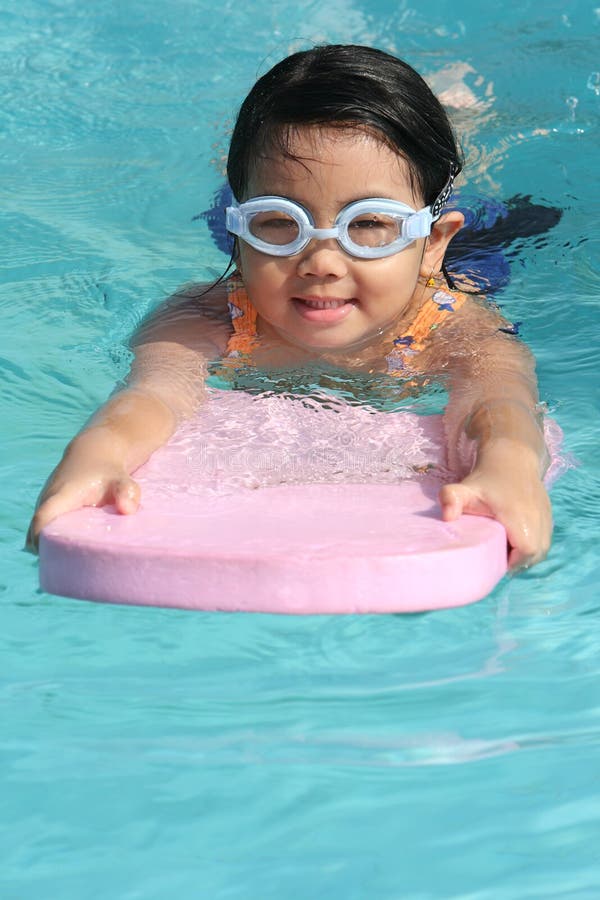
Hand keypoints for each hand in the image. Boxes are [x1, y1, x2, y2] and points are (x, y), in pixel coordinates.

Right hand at [26, 462, 140, 552]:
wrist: (95, 452)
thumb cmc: (109, 471)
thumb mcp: (121, 480)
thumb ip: (127, 492)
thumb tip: (128, 510)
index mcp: (61, 496)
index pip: (42, 521)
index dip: (42, 541)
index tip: (54, 558)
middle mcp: (47, 500)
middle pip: (37, 533)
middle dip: (48, 552)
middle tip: (71, 569)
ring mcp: (44, 503)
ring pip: (39, 531)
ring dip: (49, 546)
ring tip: (71, 563)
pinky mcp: (47, 507)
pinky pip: (43, 528)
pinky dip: (51, 539)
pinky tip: (68, 551)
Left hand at [439, 466, 552, 570]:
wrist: (513, 456)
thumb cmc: (487, 476)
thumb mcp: (466, 488)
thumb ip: (451, 499)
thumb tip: (446, 517)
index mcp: (522, 520)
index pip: (524, 555)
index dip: (509, 562)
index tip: (493, 560)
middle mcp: (539, 522)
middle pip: (534, 557)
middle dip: (516, 562)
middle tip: (496, 557)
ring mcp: (547, 519)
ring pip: (540, 550)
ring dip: (524, 555)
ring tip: (505, 550)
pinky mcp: (548, 516)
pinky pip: (543, 540)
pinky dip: (531, 544)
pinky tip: (514, 539)